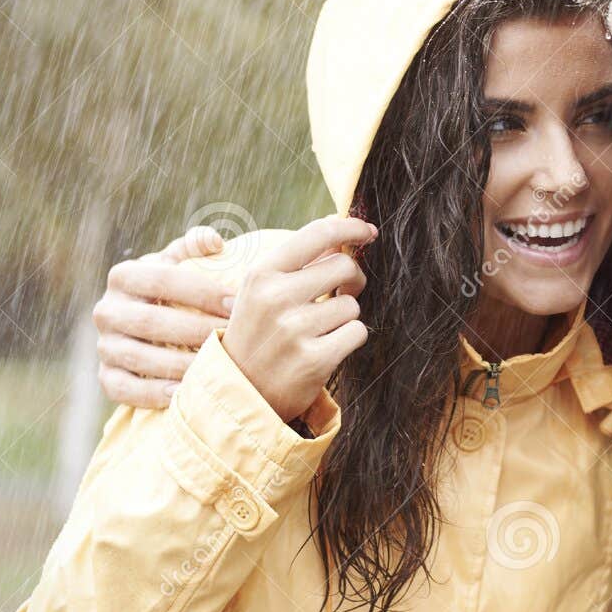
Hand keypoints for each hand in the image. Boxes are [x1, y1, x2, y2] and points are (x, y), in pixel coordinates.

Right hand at [95, 226, 235, 408]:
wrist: (155, 331)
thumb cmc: (179, 291)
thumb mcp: (183, 264)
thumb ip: (197, 247)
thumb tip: (214, 242)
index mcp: (124, 276)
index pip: (161, 279)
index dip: (201, 291)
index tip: (237, 303)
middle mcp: (107, 310)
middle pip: (151, 321)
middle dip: (196, 330)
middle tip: (234, 338)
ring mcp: (104, 346)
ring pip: (139, 357)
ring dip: (180, 364)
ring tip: (217, 368)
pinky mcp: (105, 377)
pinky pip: (123, 389)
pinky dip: (151, 394)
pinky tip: (183, 394)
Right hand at [221, 216, 375, 422]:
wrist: (242, 391)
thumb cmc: (259, 333)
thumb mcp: (261, 291)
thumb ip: (297, 259)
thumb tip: (337, 220)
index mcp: (261, 274)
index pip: (318, 234)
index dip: (351, 228)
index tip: (369, 232)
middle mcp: (275, 298)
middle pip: (343, 266)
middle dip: (353, 278)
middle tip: (344, 291)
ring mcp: (294, 330)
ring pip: (352, 304)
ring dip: (345, 316)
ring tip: (320, 329)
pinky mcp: (314, 360)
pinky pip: (357, 332)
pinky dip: (350, 338)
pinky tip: (327, 347)